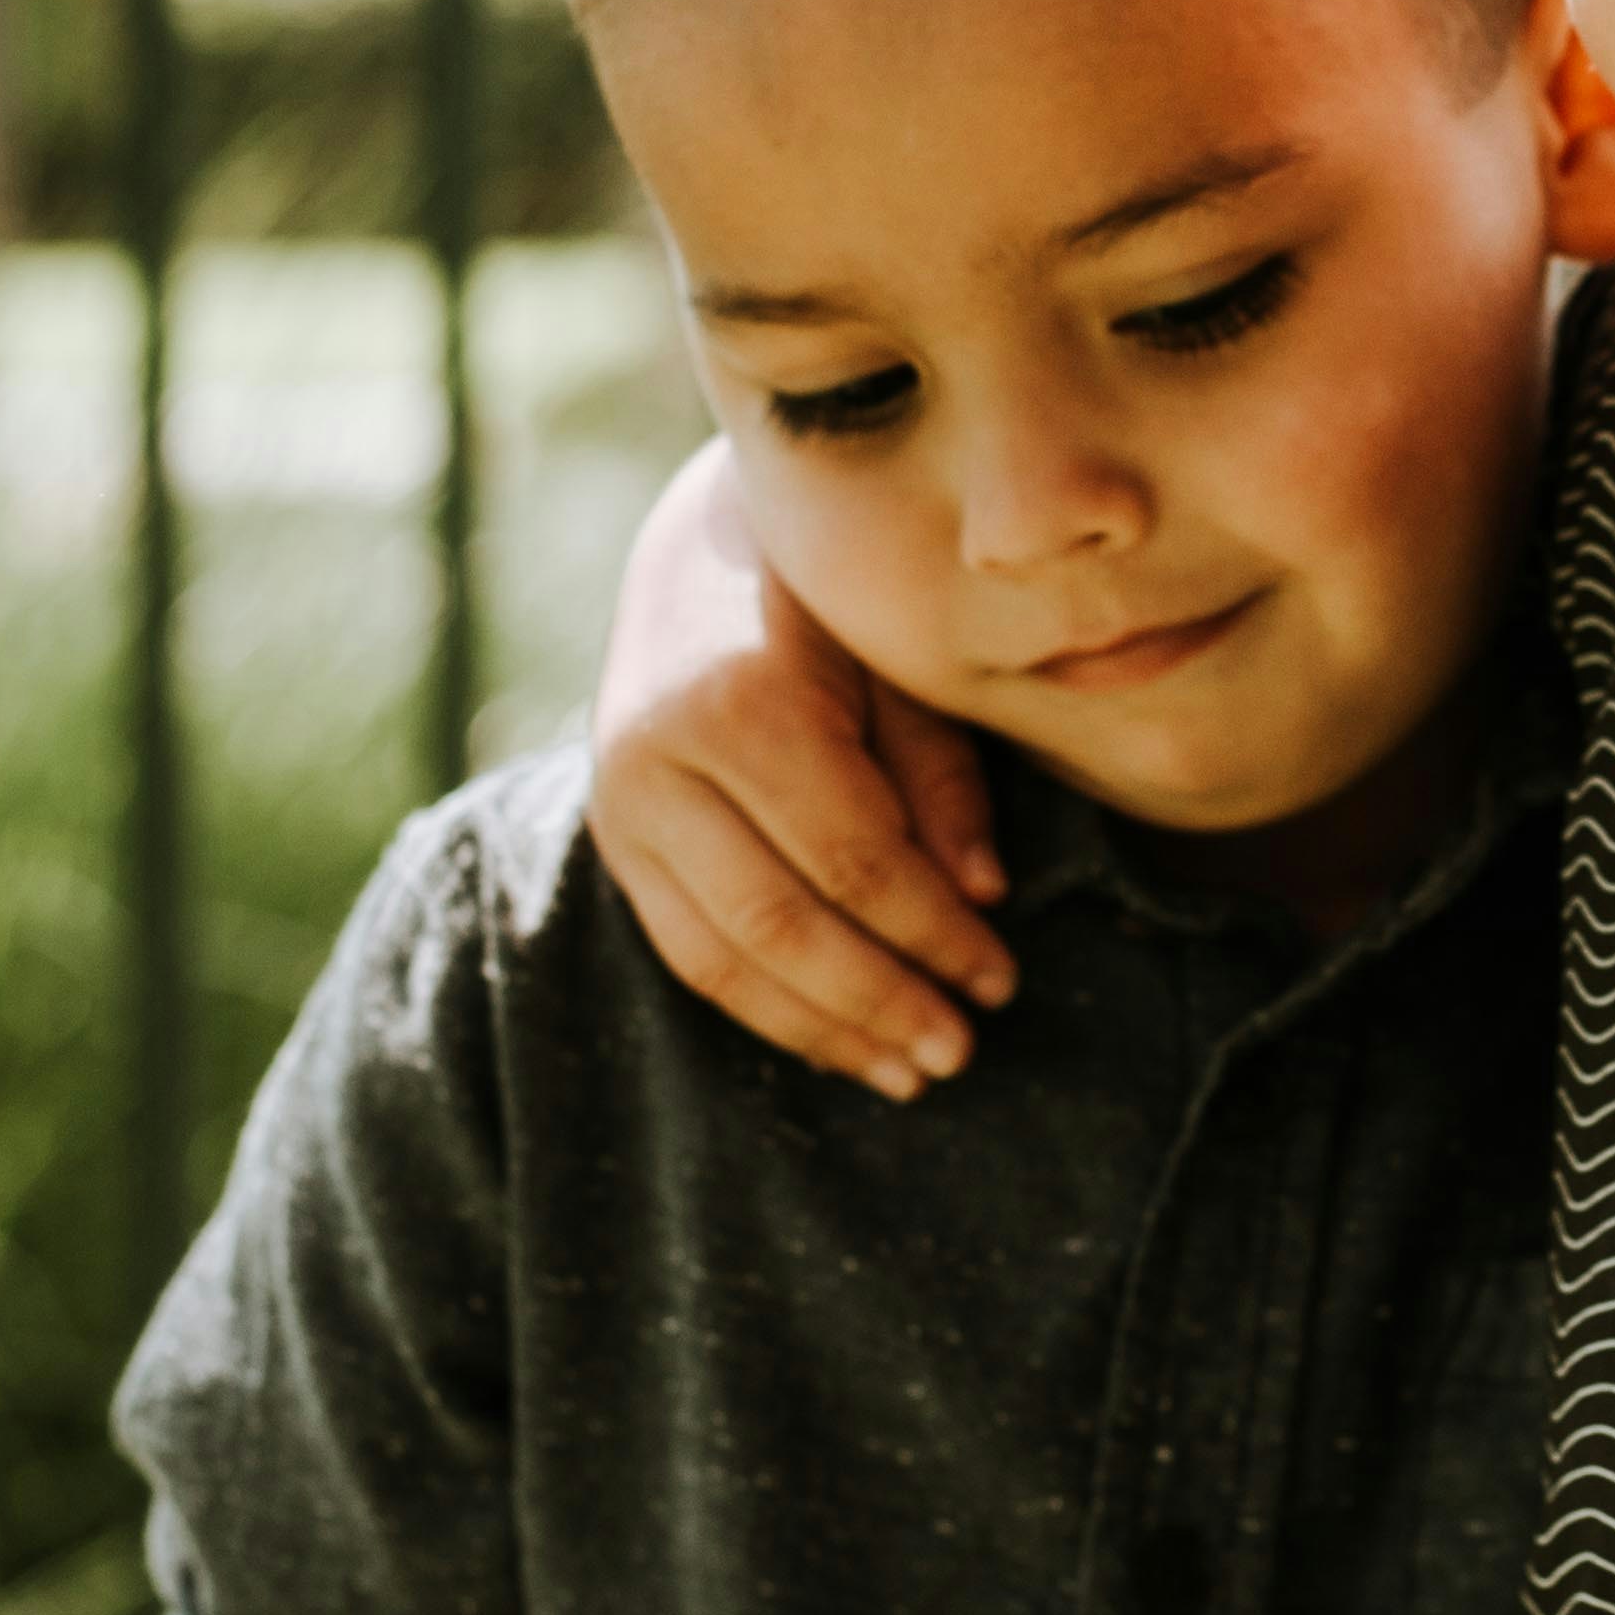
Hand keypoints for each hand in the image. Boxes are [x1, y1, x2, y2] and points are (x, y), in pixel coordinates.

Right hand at [590, 442, 1014, 1099]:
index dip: (931, 934)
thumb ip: (940, 774)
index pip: (851, 859)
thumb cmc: (831, 599)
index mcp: (742, 704)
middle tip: (960, 1053)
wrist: (700, 541)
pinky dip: (767, 1007)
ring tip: (907, 1073)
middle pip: (780, 923)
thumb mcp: (900, 659)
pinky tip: (839, 1039)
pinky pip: (687, 951)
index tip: (1002, 981)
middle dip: (878, 999)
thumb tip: (984, 894)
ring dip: (822, 1028)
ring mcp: (621, 806)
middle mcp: (660, 763)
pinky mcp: (612, 839)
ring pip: (720, 957)